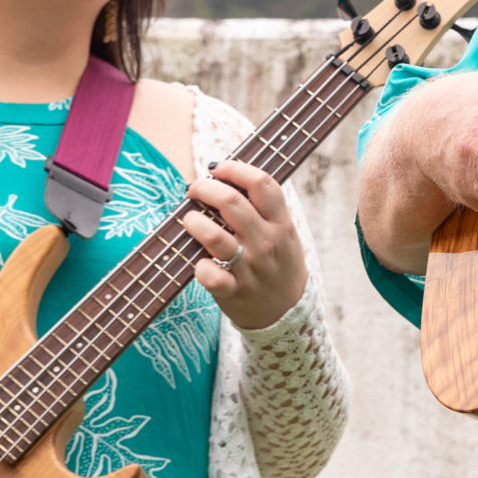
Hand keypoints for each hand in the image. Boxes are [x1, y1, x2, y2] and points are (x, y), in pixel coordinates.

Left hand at [181, 160, 310, 329]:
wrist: (287, 311)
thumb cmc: (278, 263)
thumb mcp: (284, 232)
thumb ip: (264, 208)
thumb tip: (229, 176)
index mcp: (281, 223)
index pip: (262, 184)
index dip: (235, 168)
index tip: (216, 167)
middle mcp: (266, 242)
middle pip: (232, 203)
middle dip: (205, 188)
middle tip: (195, 189)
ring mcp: (249, 267)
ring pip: (214, 236)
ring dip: (194, 221)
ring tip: (190, 219)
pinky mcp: (234, 291)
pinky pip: (210, 275)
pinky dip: (199, 266)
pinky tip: (200, 262)